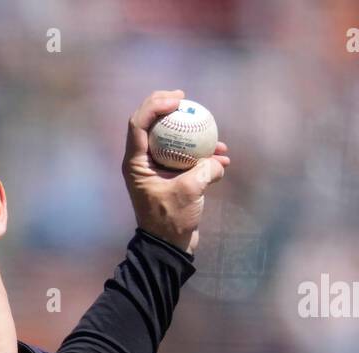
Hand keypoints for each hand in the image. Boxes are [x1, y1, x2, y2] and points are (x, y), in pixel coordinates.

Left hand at [123, 89, 229, 253]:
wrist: (169, 246)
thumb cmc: (171, 221)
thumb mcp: (189, 192)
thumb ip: (204, 170)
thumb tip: (219, 160)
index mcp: (136, 163)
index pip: (138, 123)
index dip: (155, 105)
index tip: (177, 100)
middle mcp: (142, 162)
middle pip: (152, 125)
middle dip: (168, 109)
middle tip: (187, 101)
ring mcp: (157, 169)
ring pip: (171, 140)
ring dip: (191, 134)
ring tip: (212, 131)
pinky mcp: (171, 178)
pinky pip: (185, 158)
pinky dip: (202, 156)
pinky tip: (222, 159)